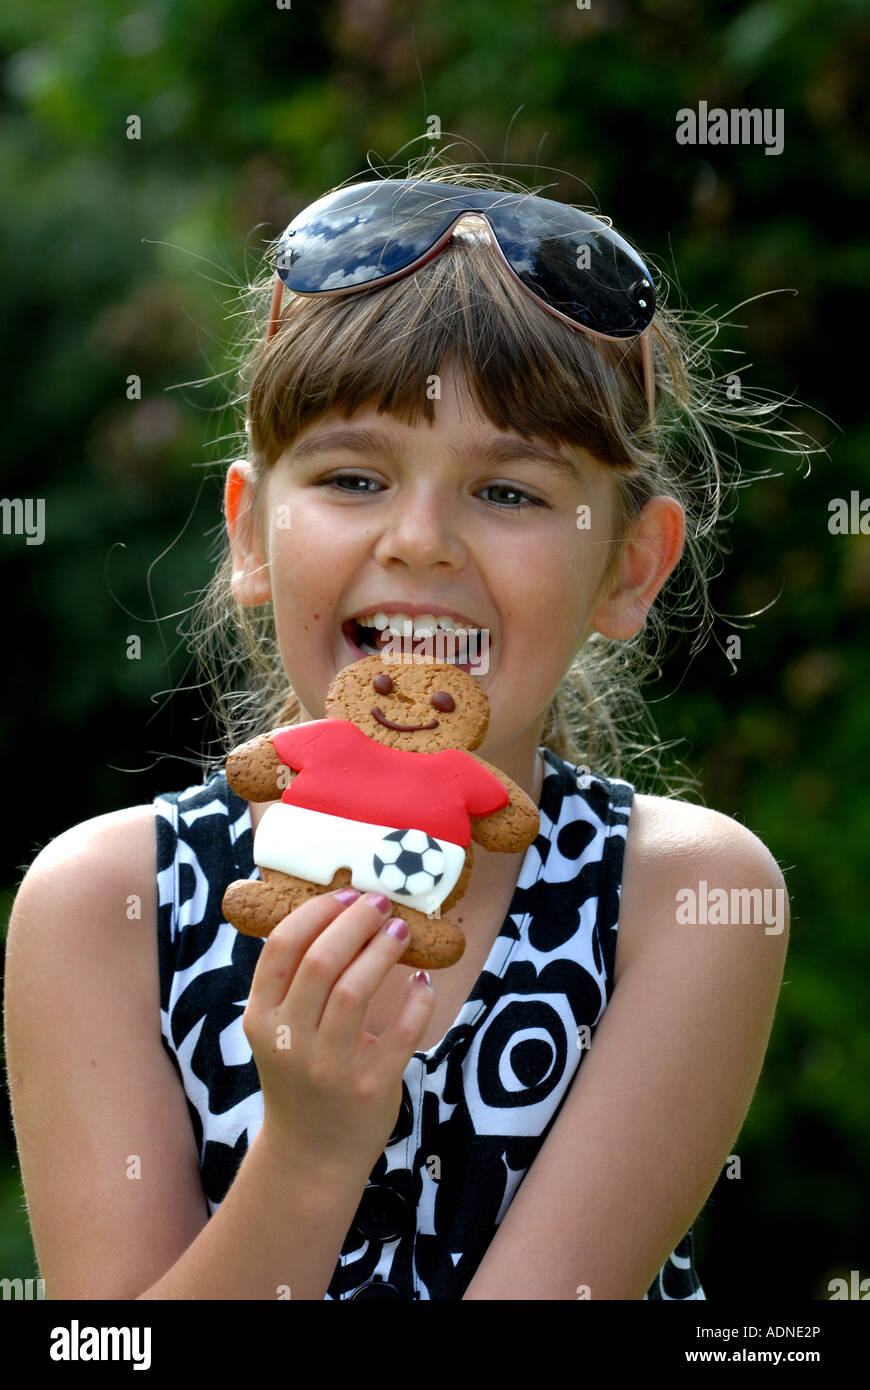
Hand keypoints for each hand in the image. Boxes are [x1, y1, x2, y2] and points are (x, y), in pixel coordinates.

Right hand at [243, 889, 434, 1176]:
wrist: (310, 1156)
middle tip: (380, 903)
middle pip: (321, 962)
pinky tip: (421, 983)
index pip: (282, 948)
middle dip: (355, 922)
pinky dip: (416, 1000)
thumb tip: (339, 913)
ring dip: (382, 951)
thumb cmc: (300, 1077)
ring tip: (400, 930)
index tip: (346, 894)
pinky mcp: (368, 1088)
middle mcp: (289, 1041)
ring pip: (355, 991)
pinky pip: (400, 1032)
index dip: (316, 913)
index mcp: (262, 1019)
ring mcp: (328, 1067)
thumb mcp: (278, 1031)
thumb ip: (296, 984)